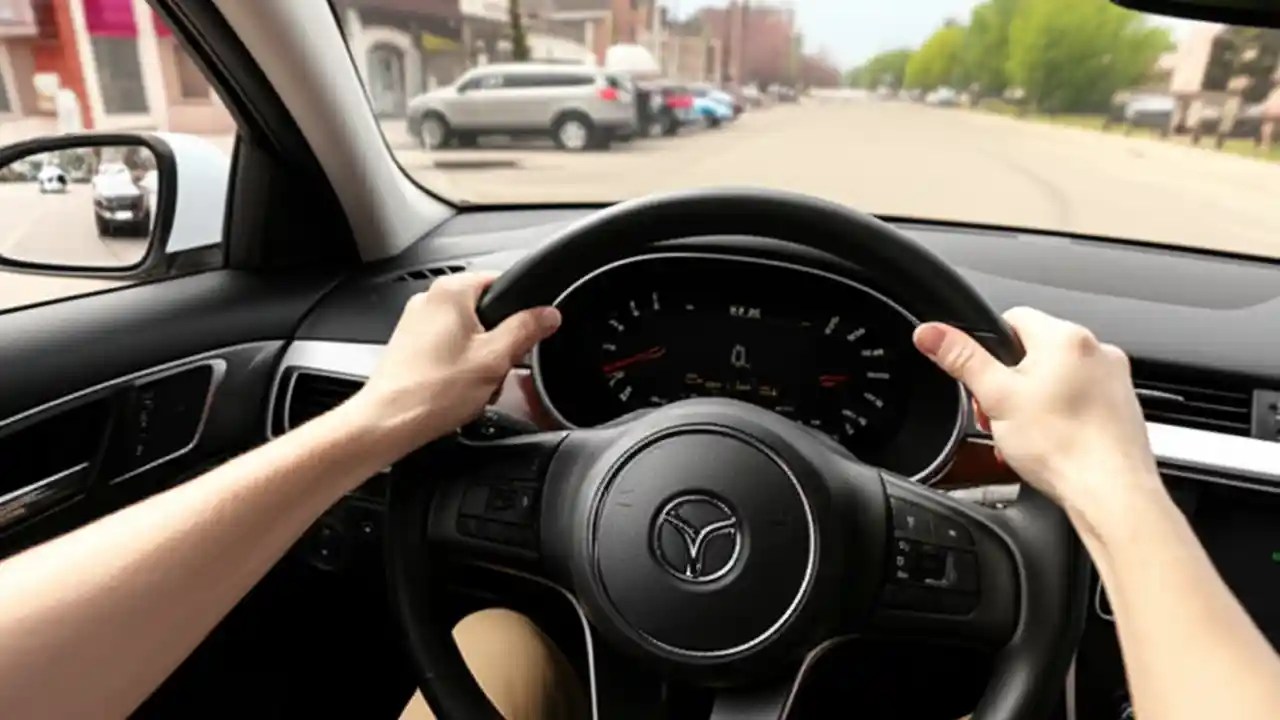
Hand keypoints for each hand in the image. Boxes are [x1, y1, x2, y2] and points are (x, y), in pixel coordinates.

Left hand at [345, 273, 560, 456]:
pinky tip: (458, 389)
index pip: (501, 280)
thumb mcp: (495, 359)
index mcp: (451, 292)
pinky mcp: (411, 346)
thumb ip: (526, 330)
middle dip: (499, 341)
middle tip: (498, 367)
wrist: (388, 422)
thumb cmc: (431, 391)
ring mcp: (417, 323)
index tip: (528, 331)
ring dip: (481, 358)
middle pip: (485, 311)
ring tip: (475, 383)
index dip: (521, 309)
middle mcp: (429, 300)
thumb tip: (548, 314)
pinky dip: (460, 367)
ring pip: (468, 334)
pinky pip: (449, 349)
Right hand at [912, 307, 1162, 521]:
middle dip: (1011, 381)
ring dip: (1035, 399)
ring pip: (1058, 377)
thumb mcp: (997, 398)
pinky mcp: (1122, 405)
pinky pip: (1080, 398)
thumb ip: (962, 359)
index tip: (986, 378)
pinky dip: (1062, 414)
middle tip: (1002, 413)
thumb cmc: (1063, 447)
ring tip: (1026, 432)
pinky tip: (1052, 440)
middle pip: (1034, 351)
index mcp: (1065, 338)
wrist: (1111, 493)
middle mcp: (1097, 350)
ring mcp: (1114, 378)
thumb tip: (931, 333)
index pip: (1013, 318)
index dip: (990, 348)